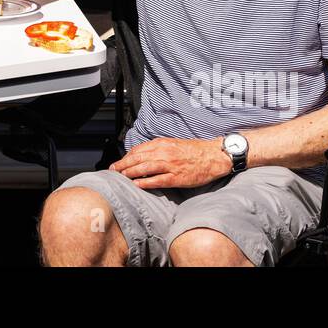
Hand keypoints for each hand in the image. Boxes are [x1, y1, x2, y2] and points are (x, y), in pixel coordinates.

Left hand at [109, 137, 230, 189]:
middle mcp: (164, 152)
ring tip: (121, 177)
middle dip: (123, 165)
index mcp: (162, 143)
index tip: (119, 162)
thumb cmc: (194, 150)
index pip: (138, 150)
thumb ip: (159, 148)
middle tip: (113, 171)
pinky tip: (137, 184)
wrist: (213, 156)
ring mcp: (170, 165)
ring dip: (130, 173)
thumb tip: (143, 154)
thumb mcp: (173, 144)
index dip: (126, 157)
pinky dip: (146, 182)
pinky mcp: (177, 177)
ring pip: (145, 168)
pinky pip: (158, 180)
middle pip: (137, 158)